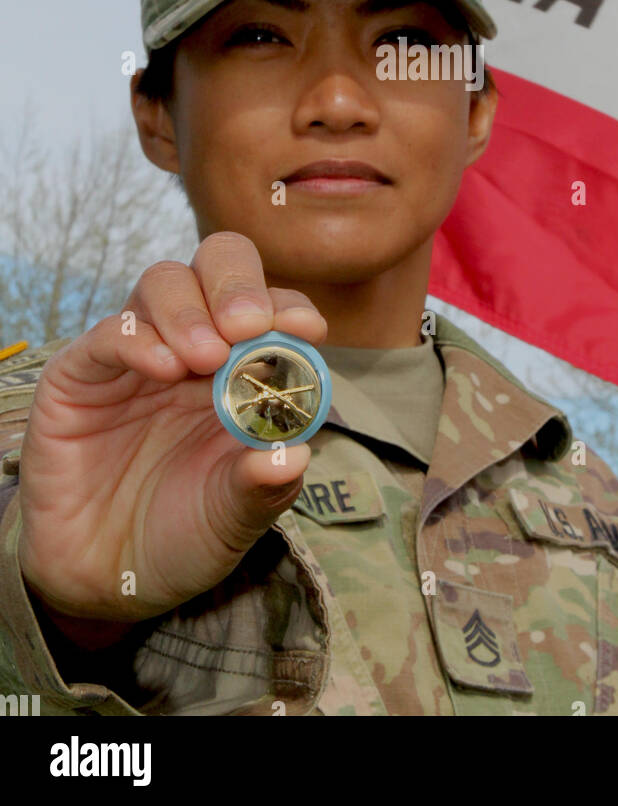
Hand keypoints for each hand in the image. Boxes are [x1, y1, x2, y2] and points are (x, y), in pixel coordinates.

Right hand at [18, 232, 324, 629]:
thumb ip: (264, 486)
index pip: (272, 307)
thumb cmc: (183, 534)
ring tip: (207, 358)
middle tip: (249, 325)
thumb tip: (296, 453)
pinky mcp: (81, 375)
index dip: (290, 307)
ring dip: (191, 311)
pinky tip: (163, 370)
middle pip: (217, 266)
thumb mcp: (235, 518)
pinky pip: (110, 332)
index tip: (306, 331)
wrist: (106, 580)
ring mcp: (137, 356)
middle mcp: (193, 347)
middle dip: (239, 284)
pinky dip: (139, 340)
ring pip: (164, 283)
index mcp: (244, 368)